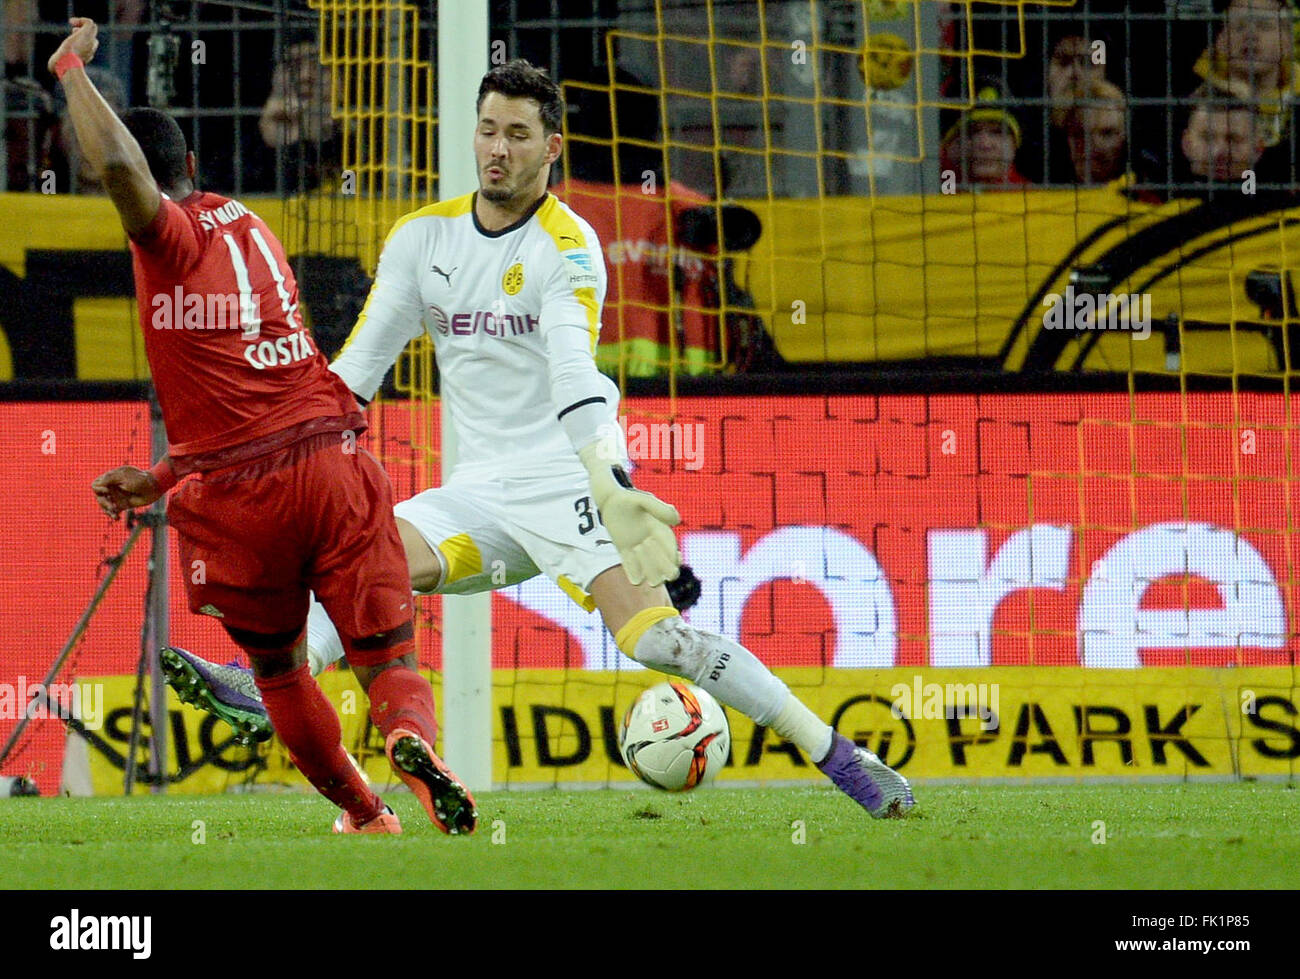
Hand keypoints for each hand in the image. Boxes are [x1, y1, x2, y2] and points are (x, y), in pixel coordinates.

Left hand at [47, 17, 98, 76]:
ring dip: (82, 25)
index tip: (71, 41)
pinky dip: (82, 20)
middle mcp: (90, 49)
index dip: (81, 44)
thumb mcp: (57, 70)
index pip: (89, 48)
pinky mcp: (86, 34)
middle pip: (93, 39)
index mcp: (85, 57)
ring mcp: (89, 41)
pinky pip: (89, 22)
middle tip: (73, 32)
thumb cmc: (61, 70)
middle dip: (83, 35)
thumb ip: (56, 68)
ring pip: (92, 29)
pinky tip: (71, 22)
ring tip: (72, 24)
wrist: (66, 65)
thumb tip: (53, 71)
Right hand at [92, 466, 161, 519]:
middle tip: (111, 506)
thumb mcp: (124, 475)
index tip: (107, 490)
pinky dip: (112, 515)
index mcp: (110, 479)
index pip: (96, 485)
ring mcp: (116, 497)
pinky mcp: (122, 505)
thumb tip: (95, 485)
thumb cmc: (140, 479)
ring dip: (107, 509)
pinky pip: (112, 511)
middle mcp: (112, 488)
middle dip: (103, 502)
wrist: (155, 487)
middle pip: (98, 496)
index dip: (99, 488)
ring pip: (104, 505)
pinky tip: (117, 518)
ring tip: (114, 513)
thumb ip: (109, 478)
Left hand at [579, 442, 681, 586]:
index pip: (673, 554)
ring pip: (653, 575)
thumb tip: (677, 520)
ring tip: (636, 550)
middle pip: (668, 569)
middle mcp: (654, 544)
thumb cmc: (627, 497)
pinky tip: (631, 569)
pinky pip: (634, 572)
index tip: (651, 542)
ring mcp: (640, 550)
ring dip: (648, 571)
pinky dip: (634, 575)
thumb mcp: (642, 500)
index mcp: (662, 533)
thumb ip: (659, 508)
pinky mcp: (626, 553)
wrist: (608, 500)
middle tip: (645, 550)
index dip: (669, 557)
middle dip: (663, 569)